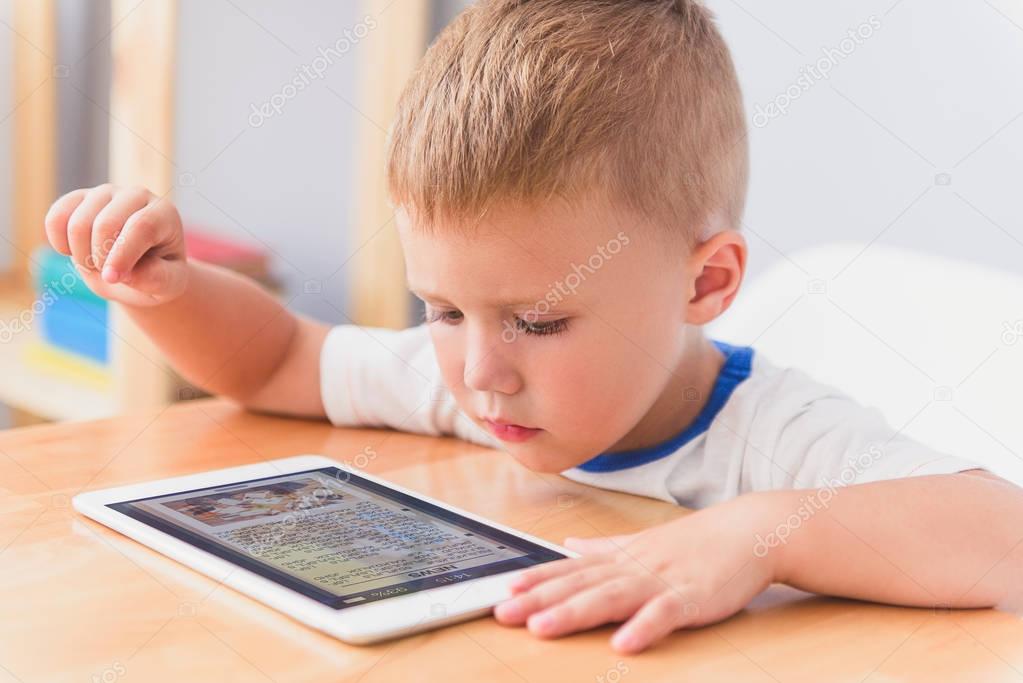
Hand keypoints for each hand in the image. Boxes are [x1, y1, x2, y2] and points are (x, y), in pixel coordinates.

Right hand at [44, 184, 188, 306]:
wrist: (138, 268)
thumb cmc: (159, 274)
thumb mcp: (168, 283)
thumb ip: (155, 278)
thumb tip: (126, 273)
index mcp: (163, 214)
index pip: (141, 227)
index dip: (123, 255)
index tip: (112, 278)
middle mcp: (136, 195)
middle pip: (105, 224)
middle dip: (100, 259)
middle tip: (109, 276)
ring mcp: (106, 193)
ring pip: (78, 223)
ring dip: (81, 255)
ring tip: (97, 265)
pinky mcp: (79, 198)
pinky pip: (56, 217)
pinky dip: (58, 241)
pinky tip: (72, 252)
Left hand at [494, 495, 777, 652]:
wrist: (748, 531)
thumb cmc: (696, 542)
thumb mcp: (643, 542)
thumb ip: (604, 547)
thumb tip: (568, 545)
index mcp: (623, 557)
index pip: (571, 569)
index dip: (537, 580)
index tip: (506, 591)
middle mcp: (634, 567)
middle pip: (580, 585)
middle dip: (540, 600)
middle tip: (504, 613)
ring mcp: (661, 581)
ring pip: (610, 598)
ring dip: (575, 613)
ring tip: (542, 628)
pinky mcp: (690, 597)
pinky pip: (664, 614)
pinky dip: (643, 627)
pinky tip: (623, 643)